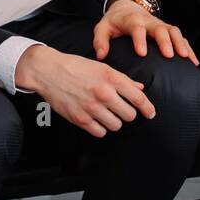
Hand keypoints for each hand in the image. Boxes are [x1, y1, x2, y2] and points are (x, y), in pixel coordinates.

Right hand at [15, 44, 153, 137]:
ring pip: (116, 125)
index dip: (148, 108)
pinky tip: (97, 120)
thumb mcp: (101, 67)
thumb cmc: (76, 67)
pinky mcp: (80, 119)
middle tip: (121, 109)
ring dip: (114, 121)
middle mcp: (103, 93)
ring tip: (107, 114)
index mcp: (111, 78)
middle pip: (129, 115)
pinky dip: (101, 128)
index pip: (138, 98)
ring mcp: (91, 107)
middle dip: (128, 113)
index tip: (151, 113)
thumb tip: (139, 89)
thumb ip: (122, 79)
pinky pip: (100, 132)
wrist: (48, 71)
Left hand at [93, 0, 197, 64]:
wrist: (126, 6)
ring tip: (186, 57)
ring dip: (181, 43)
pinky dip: (189, 48)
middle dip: (165, 41)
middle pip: (160, 28)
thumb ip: (100, 40)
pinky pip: (181, 37)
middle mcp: (149, 21)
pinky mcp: (168, 30)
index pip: (136, 28)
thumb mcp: (103, 27)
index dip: (140, 39)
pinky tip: (194, 61)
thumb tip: (101, 55)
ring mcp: (161, 25)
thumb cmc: (115, 21)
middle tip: (169, 55)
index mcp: (132, 20)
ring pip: (174, 31)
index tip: (142, 53)